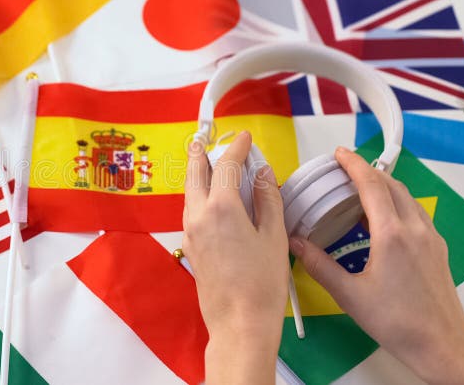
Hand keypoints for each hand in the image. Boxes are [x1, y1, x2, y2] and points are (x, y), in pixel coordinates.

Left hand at [183, 131, 287, 384]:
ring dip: (197, 174)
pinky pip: (190, 211)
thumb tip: (263, 174)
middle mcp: (198, 216)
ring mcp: (190, 233)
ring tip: (204, 162)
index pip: (226, 165)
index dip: (237, 148)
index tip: (245, 138)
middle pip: (195, 174)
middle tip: (204, 139)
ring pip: (189, 193)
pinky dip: (198, 195)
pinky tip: (209, 198)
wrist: (239, 324)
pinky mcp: (190, 248)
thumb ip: (267, 199)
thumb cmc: (262, 283)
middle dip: (201, 154)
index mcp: (221, 208)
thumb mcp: (274, 236)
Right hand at [289, 147, 463, 383]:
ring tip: (359, 191)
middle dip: (366, 172)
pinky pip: (414, 213)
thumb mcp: (350, 295)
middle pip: (391, 185)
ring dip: (383, 186)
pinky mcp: (436, 248)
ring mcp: (429, 237)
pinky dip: (395, 204)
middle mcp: (414, 229)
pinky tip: (381, 219)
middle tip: (343, 170)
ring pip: (406, 197)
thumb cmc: (399, 323)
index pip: (372, 185)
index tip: (339, 154)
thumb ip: (319, 265)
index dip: (353, 165)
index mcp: (392, 235)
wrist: (441, 343)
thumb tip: (296, 244)